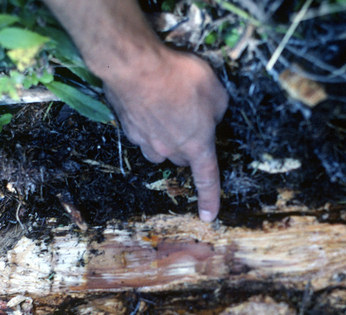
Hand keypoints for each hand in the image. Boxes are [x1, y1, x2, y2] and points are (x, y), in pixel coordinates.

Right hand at [103, 50, 227, 221]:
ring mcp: (146, 141)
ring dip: (165, 138)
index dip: (210, 199)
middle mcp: (170, 149)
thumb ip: (217, 110)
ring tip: (166, 109)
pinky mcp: (128, 128)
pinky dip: (147, 123)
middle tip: (190, 119)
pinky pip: (141, 132)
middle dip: (187, 147)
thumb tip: (210, 117)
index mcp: (197, 145)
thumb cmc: (180, 77)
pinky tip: (149, 101)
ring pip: (159, 149)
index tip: (209, 217)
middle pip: (181, 159)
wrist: (136, 66)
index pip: (207, 179)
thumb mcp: (216, 90)